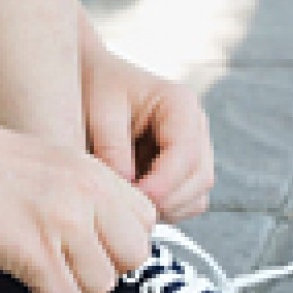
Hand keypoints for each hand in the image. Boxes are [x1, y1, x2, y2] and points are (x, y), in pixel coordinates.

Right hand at [0, 113, 156, 292]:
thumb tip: (101, 240)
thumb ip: (86, 196)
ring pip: (102, 284)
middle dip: (106, 266)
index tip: (96, 242)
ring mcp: (65, 224)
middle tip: (71, 260)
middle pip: (134, 258)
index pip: (147, 221)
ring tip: (43, 264)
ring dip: (73, 283)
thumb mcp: (56, 163)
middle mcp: (89, 196)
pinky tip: (25, 271)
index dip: (121, 239)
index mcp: (96, 173)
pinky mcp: (36, 253)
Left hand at [81, 42, 214, 223]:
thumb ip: (112, 146)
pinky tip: (135, 198)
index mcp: (180, 103)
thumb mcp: (99, 109)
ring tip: (128, 200)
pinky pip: (188, 202)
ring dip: (166, 207)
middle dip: (166, 199)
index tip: (134, 196)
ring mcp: (195, 149)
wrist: (92, 83)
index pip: (186, 152)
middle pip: (200, 178)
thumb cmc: (96, 89)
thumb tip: (128, 184)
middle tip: (126, 207)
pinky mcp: (185, 169)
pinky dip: (166, 209)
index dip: (164, 182)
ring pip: (198, 195)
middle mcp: (196, 126)